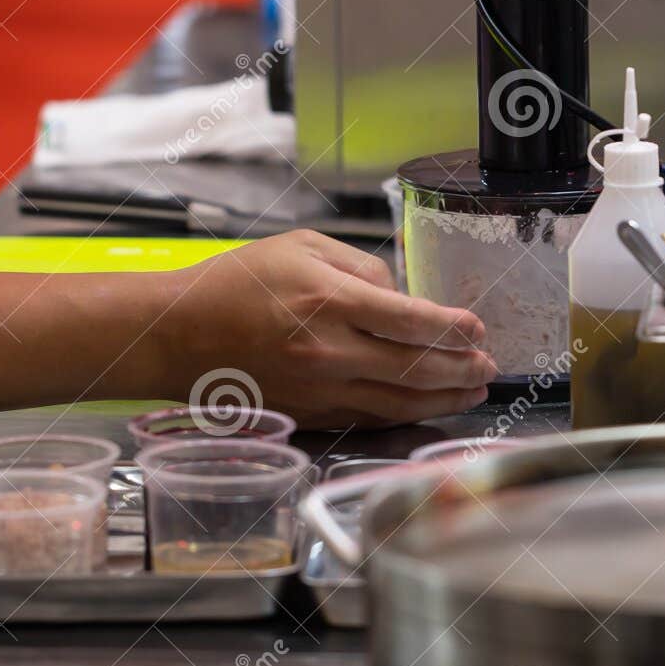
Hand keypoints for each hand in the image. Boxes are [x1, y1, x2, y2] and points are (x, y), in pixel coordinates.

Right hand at [158, 231, 495, 428]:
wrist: (176, 335)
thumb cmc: (234, 284)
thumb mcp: (300, 248)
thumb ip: (360, 268)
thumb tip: (402, 298)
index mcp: (327, 301)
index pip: (410, 320)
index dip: (453, 328)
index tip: (478, 328)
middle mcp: (327, 351)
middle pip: (414, 368)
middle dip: (460, 369)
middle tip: (488, 365)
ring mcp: (318, 390)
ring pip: (398, 402)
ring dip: (444, 399)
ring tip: (473, 391)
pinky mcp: (308, 415)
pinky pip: (369, 417)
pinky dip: (404, 414)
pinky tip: (426, 407)